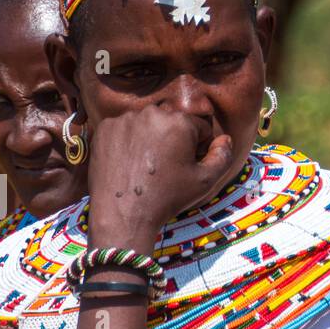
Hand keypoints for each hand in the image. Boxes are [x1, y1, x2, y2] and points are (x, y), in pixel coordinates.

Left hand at [84, 106, 235, 251]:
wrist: (123, 215)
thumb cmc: (167, 198)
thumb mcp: (205, 181)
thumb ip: (223, 155)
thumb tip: (224, 138)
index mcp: (180, 122)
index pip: (199, 127)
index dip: (198, 148)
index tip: (187, 166)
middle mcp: (152, 113)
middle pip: (173, 122)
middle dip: (174, 139)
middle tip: (166, 167)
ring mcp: (125, 119)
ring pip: (148, 124)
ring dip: (151, 137)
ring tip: (146, 165)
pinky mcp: (105, 128)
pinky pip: (125, 128)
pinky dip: (128, 140)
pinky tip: (128, 161)